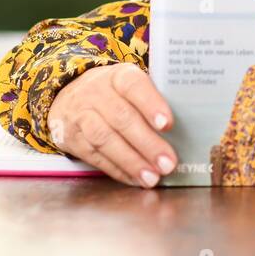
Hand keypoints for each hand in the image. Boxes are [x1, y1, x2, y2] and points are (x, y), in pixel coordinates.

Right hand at [46, 62, 175, 187]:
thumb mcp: (130, 87)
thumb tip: (185, 130)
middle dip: (147, 144)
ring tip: (152, 177)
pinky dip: (117, 170)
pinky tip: (135, 179)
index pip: (134, 85)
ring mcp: (80, 115)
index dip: (151, 104)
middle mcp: (96, 92)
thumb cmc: (114, 94)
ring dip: (131, 161)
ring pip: (105, 139)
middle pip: (121, 118)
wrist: (69, 97)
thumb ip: (152, 102)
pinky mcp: (71, 138)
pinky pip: (94, 156)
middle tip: (167, 163)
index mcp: (118, 76)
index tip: (167, 124)